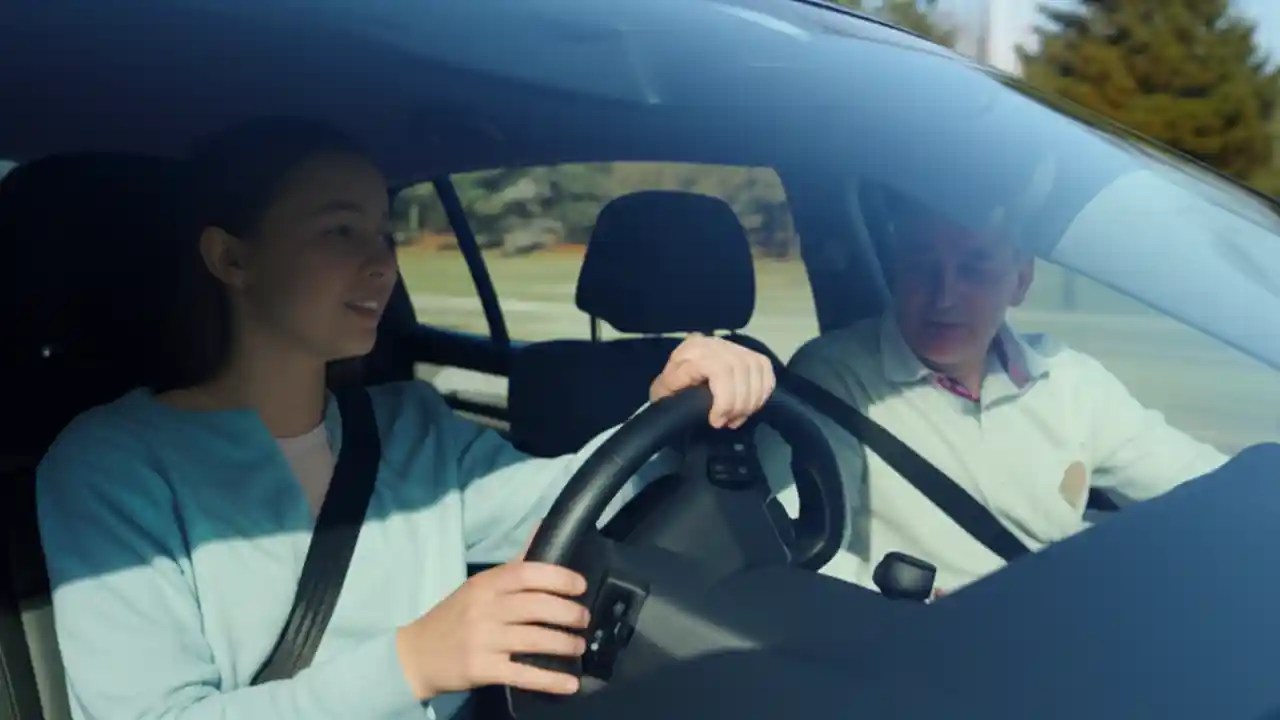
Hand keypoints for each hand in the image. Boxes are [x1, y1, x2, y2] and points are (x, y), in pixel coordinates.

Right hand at [395, 560, 590, 699]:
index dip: (558, 578)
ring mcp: (483, 640)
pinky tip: (570, 683)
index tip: (580, 586)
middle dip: (568, 613)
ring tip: (579, 646)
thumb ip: (515, 564)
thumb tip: (545, 526)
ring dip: (564, 644)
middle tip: (584, 619)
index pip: (527, 573)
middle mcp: (484, 609)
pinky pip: (523, 674)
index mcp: (486, 584)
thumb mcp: (480, 587)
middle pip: (536, 607)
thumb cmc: (456, 616)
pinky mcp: (482, 670)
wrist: (416, 655)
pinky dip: (550, 680)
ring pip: (534, 640)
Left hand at [648, 333, 775, 428]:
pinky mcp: (747, 352)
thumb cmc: (671, 391)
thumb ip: (675, 394)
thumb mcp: (663, 394)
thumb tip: (694, 404)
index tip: (716, 422)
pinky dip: (762, 390)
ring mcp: (732, 346)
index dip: (724, 401)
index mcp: (690, 351)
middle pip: (739, 369)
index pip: (718, 369)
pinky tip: (751, 405)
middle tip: (729, 422)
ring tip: (738, 416)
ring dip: (751, 399)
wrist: (679, 378)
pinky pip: (765, 368)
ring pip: (754, 368)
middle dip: (738, 403)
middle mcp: (713, 343)